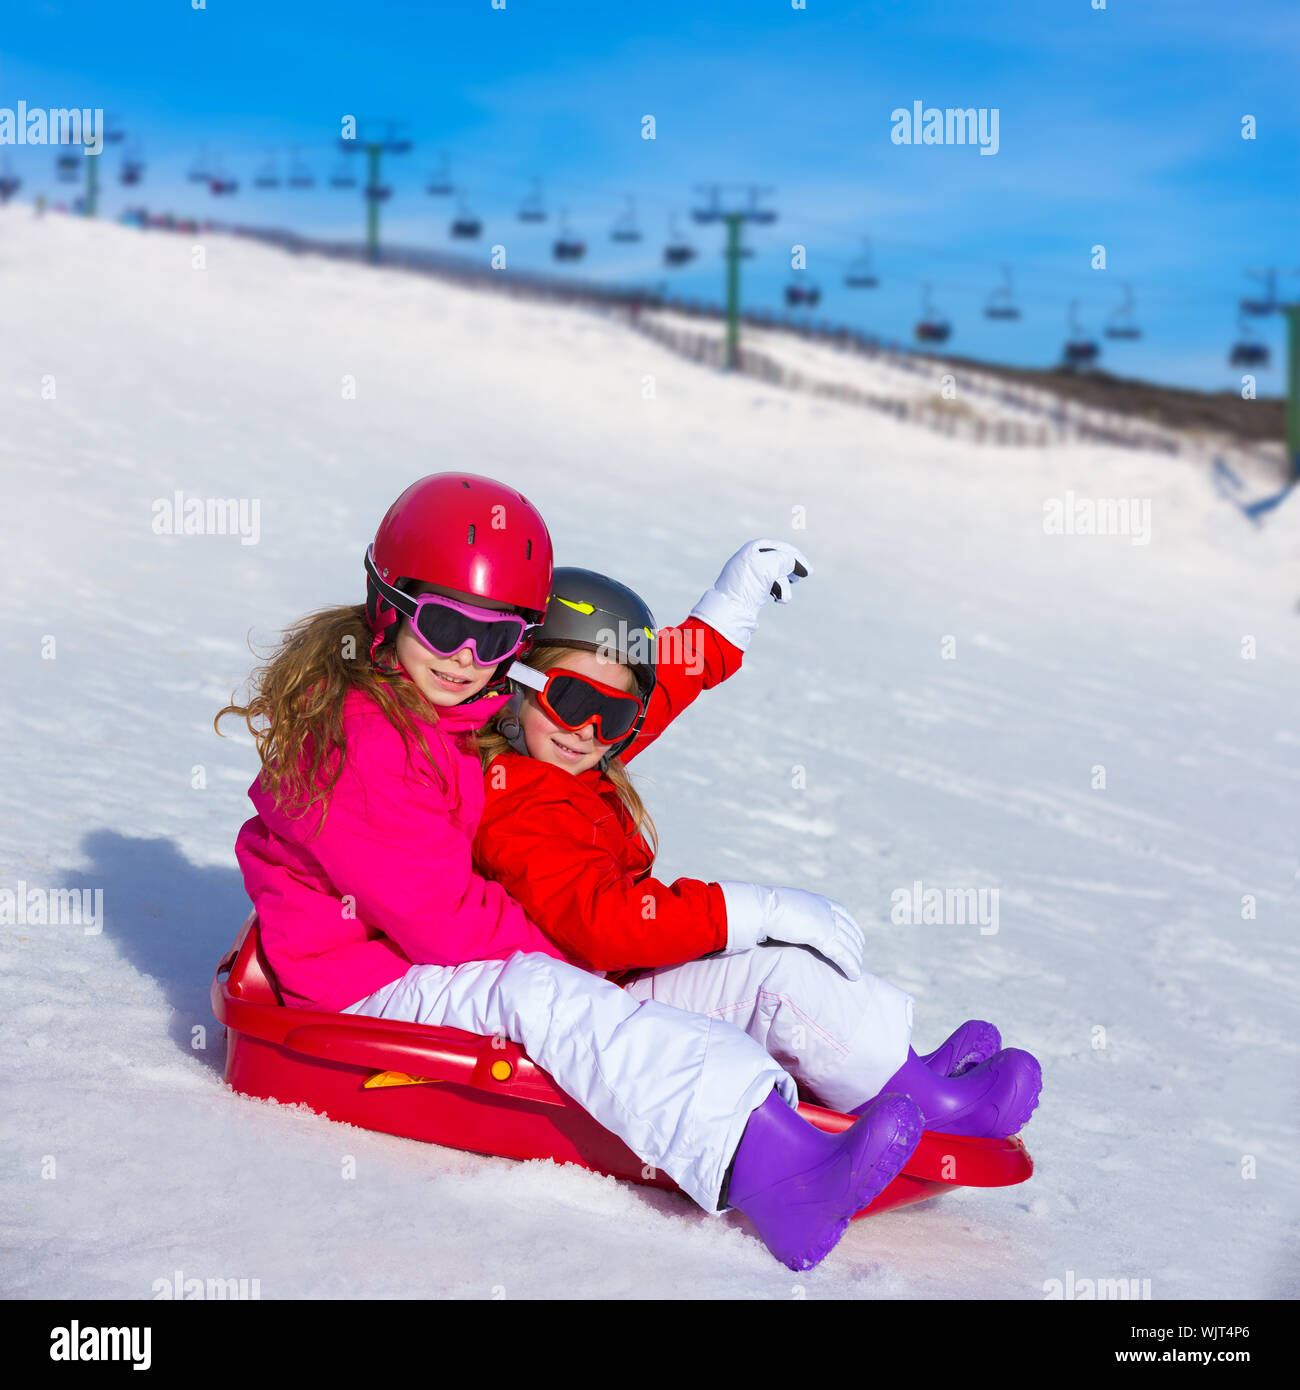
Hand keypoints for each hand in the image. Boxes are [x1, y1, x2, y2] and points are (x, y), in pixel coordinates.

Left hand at [689, 538, 811, 650]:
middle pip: (778, 560)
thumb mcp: (769, 566)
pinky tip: (778, 599)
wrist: (730, 610)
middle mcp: (749, 559)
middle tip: (801, 578)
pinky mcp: (749, 589)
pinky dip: (777, 591)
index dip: (796, 558)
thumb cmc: (748, 585)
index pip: (779, 547)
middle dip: (790, 570)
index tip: (809, 572)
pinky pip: (768, 585)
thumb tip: (790, 563)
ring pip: (775, 574)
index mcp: (752, 549)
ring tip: (784, 597)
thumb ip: (784, 559)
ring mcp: (749, 574)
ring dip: (784, 585)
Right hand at [718, 882, 864, 980]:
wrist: (760, 908)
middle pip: (849, 929)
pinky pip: (842, 953)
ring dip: (855, 958)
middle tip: (857, 958)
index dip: (850, 928)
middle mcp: (825, 909)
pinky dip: (850, 965)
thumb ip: (792, 915)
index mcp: (816, 901)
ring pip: (848, 943)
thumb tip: (786, 923)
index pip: (841, 914)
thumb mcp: (784, 908)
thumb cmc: (763, 909)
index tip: (854, 938)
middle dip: (855, 945)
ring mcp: (825, 921)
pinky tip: (854, 975)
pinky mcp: (823, 936)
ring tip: (856, 972)